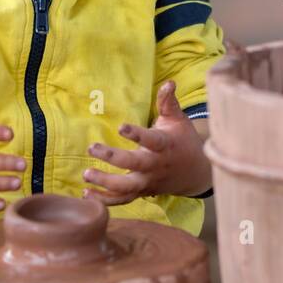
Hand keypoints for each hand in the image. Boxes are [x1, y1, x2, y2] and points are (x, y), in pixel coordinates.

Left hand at [82, 80, 211, 204]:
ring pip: (126, 188)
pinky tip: (86, 193)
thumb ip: (168, 102)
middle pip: (133, 164)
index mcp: (165, 145)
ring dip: (105, 183)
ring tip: (86, 174)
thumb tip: (169, 82)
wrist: (196, 173)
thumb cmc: (184, 141)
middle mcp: (155, 166)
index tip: (121, 126)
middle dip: (112, 157)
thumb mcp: (179, 120)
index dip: (136, 134)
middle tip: (92, 147)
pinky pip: (122, 200)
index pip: (151, 140)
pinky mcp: (142, 192)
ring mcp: (148, 182)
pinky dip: (105, 200)